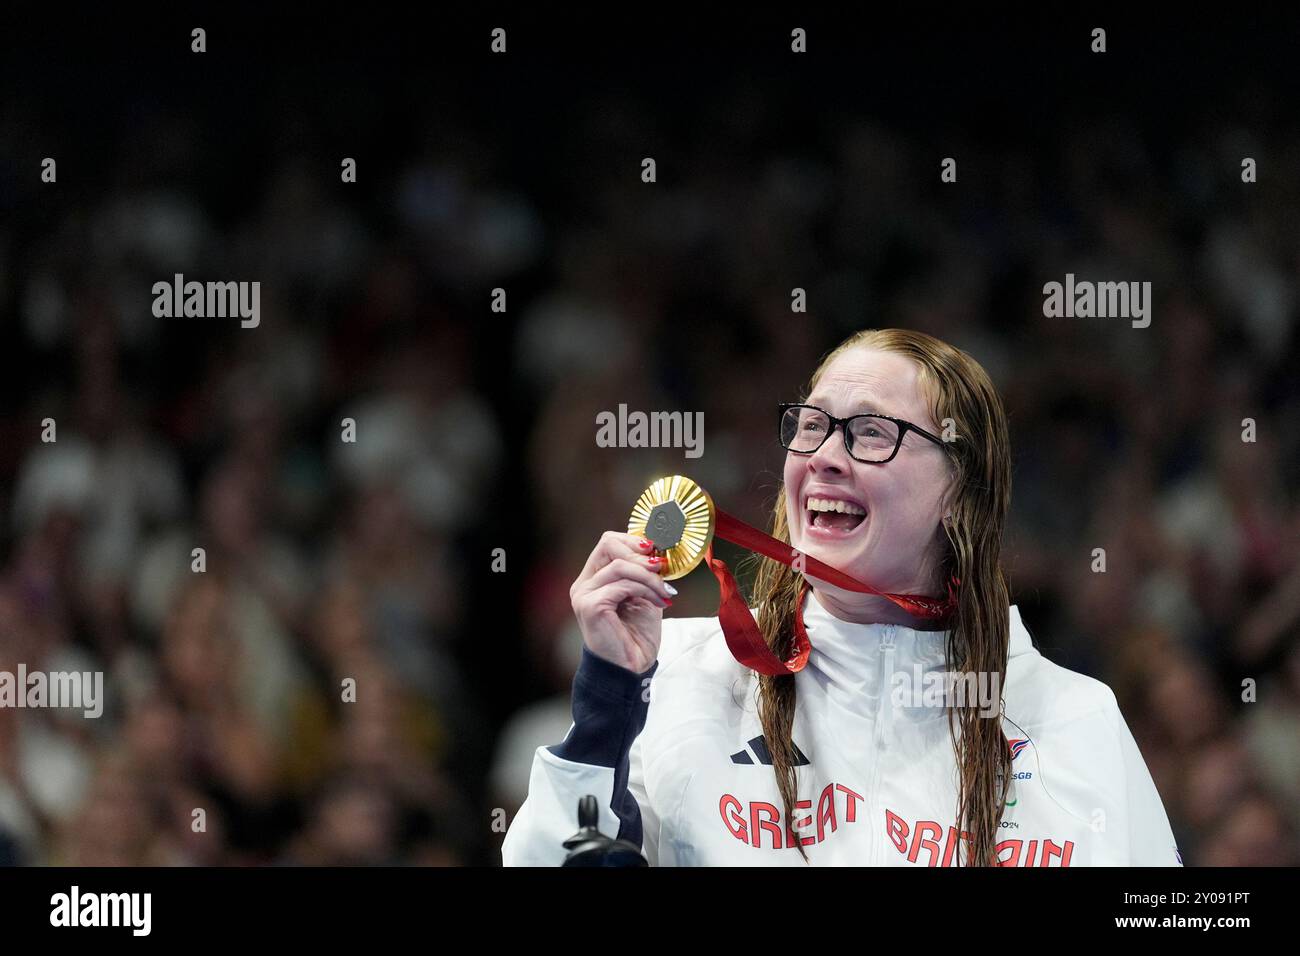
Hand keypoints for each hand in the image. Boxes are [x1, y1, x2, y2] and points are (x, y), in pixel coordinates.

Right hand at [570, 531, 674, 672]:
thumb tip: (657, 551)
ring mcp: (584, 595)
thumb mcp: (644, 594)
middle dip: (640, 554)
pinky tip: (660, 602)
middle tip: (661, 568)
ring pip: (621, 565)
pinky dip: (646, 590)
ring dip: (650, 577)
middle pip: (608, 544)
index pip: (608, 542)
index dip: (634, 541)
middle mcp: (583, 584)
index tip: (657, 552)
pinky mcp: (591, 606)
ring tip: (666, 591)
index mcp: (593, 579)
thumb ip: (644, 573)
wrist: (632, 668)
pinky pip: (623, 585)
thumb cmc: (636, 635)